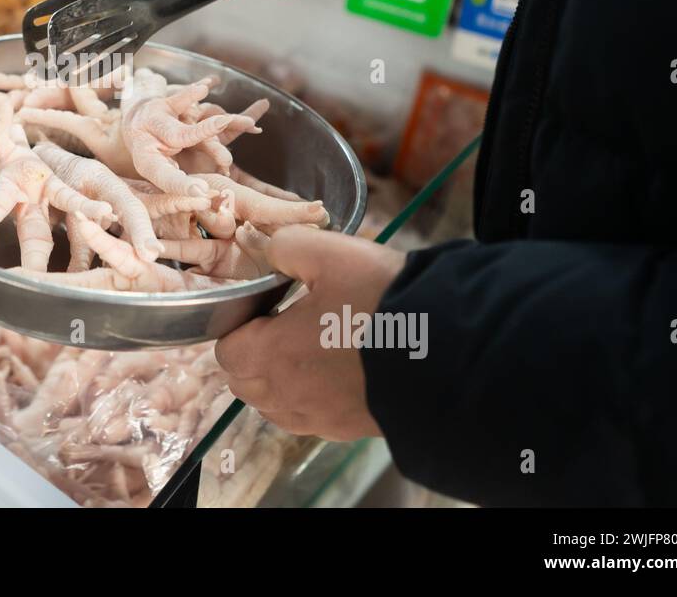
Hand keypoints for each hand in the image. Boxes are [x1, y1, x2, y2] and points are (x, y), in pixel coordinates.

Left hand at [214, 226, 405, 440]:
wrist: (450, 351)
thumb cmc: (383, 301)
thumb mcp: (332, 253)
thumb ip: (287, 247)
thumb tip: (269, 252)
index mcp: (271, 355)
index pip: (226, 351)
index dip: (239, 326)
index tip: (266, 306)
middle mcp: (287, 396)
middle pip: (244, 383)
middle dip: (252, 353)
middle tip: (284, 323)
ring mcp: (318, 419)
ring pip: (274, 405)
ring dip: (277, 379)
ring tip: (309, 346)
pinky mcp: (348, 430)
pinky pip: (308, 419)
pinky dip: (307, 398)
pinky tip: (334, 371)